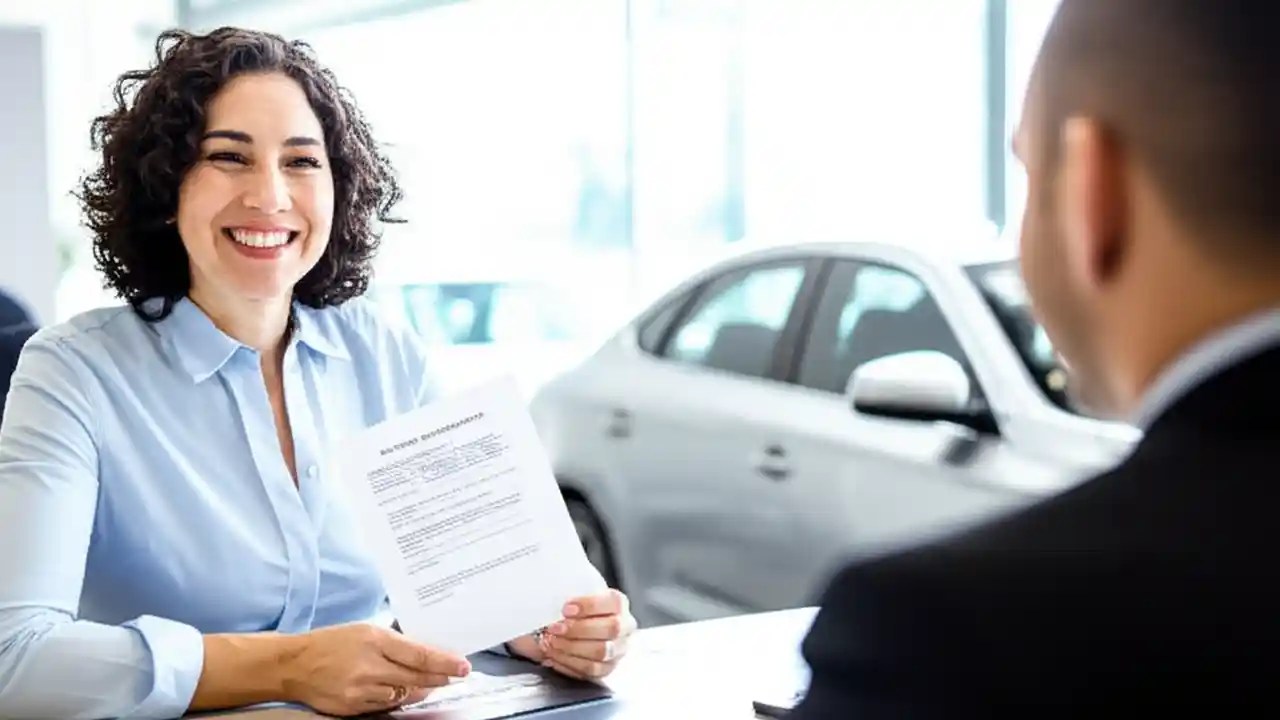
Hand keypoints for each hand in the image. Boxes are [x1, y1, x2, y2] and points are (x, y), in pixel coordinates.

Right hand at [280, 623, 470, 716]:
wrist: (293, 664)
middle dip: (440, 679)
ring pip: (403, 696)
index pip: (419, 656)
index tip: (462, 666)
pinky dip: (396, 699)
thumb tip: (425, 655)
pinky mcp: (353, 708)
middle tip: (455, 676)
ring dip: (419, 690)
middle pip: (416, 679)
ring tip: (430, 684)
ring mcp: (361, 691)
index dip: (444, 663)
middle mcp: (370, 667)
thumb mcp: (365, 631)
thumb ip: (395, 643)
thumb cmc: (331, 642)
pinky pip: (384, 706)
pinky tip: (401, 692)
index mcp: (375, 641)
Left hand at [538, 589, 636, 680]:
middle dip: (578, 629)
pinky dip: (567, 663)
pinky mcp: (606, 669)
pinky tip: (553, 655)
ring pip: (600, 652)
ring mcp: (617, 650)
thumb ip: (567, 595)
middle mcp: (624, 626)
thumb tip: (551, 596)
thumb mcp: (569, 596)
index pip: (613, 601)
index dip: (590, 605)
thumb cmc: (568, 611)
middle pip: (610, 629)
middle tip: (554, 628)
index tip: (565, 609)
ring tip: (550, 642)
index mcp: (618, 603)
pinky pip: (590, 669)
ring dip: (570, 647)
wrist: (565, 629)